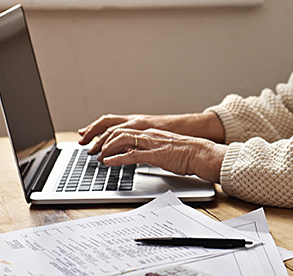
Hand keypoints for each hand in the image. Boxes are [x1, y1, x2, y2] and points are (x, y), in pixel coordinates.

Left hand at [98, 127, 225, 182]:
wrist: (200, 153)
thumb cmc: (185, 153)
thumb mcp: (164, 148)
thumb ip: (150, 149)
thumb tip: (137, 155)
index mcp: (150, 132)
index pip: (123, 129)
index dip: (107, 135)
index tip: (97, 142)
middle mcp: (148, 134)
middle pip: (118, 131)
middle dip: (102, 140)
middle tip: (92, 150)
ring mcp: (151, 143)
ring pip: (121, 140)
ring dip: (106, 148)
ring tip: (98, 157)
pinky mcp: (154, 155)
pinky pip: (131, 155)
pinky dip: (117, 158)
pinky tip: (108, 162)